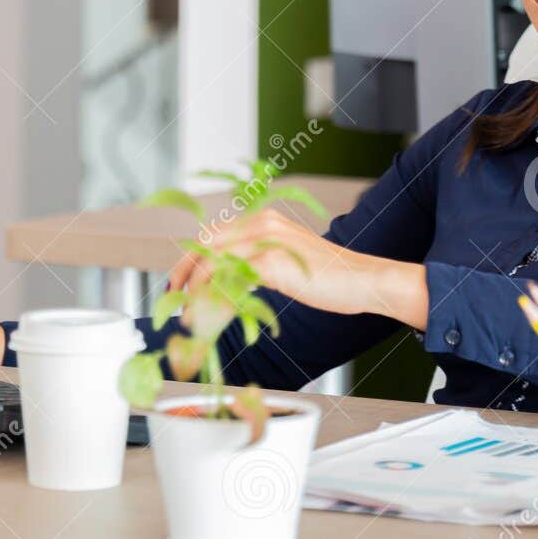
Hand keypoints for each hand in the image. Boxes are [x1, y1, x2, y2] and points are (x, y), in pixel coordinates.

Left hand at [167, 209, 427, 326]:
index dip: (189, 260)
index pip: (211, 236)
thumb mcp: (285, 262)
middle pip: (205, 246)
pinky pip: (232, 280)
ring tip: (189, 317)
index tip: (177, 283)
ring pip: (215, 264)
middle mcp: (261, 224)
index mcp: (262, 221)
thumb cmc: (330, 277)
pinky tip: (211, 316)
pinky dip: (216, 300)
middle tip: (173, 301)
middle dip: (184, 274)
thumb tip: (223, 284)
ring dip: (197, 293)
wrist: (364, 281)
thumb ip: (256, 264)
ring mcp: (267, 240)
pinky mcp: (274, 261)